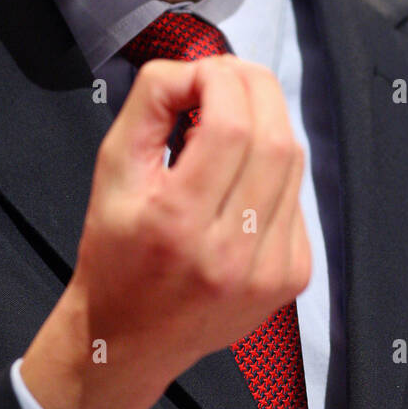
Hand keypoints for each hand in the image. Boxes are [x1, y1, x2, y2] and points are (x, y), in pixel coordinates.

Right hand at [21, 55, 310, 408]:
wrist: (129, 339)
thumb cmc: (114, 251)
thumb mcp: (110, 169)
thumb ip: (149, 103)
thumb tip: (196, 69)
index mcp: (178, 224)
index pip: (229, 125)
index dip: (219, 80)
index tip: (197, 75)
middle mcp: (231, 253)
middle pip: (273, 137)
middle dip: (252, 88)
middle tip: (222, 80)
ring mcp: (271, 270)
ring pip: (293, 160)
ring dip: (265, 123)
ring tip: (229, 120)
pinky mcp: (293, 276)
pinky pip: (297, 196)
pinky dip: (274, 168)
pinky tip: (240, 177)